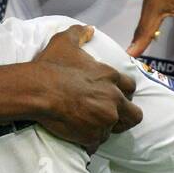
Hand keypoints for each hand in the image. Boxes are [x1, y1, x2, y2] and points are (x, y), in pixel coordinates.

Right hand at [33, 24, 141, 150]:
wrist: (39, 90)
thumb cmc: (52, 66)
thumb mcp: (64, 42)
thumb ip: (79, 33)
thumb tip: (89, 29)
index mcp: (111, 78)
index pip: (131, 88)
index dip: (123, 93)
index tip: (113, 95)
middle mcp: (113, 100)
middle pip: (134, 115)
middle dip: (124, 117)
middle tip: (108, 117)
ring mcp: (105, 120)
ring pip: (111, 131)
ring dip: (101, 130)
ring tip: (87, 127)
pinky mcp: (93, 136)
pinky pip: (94, 144)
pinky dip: (86, 142)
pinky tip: (76, 137)